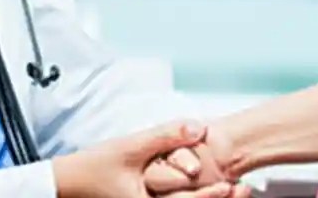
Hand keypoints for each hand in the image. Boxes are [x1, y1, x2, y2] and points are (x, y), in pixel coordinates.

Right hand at [52, 121, 237, 197]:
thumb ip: (165, 136)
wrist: (71, 182)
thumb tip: (200, 126)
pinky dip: (196, 196)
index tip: (234, 186)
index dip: (212, 197)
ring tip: (238, 190)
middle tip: (246, 189)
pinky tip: (216, 190)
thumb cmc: (96, 167)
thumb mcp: (131, 146)